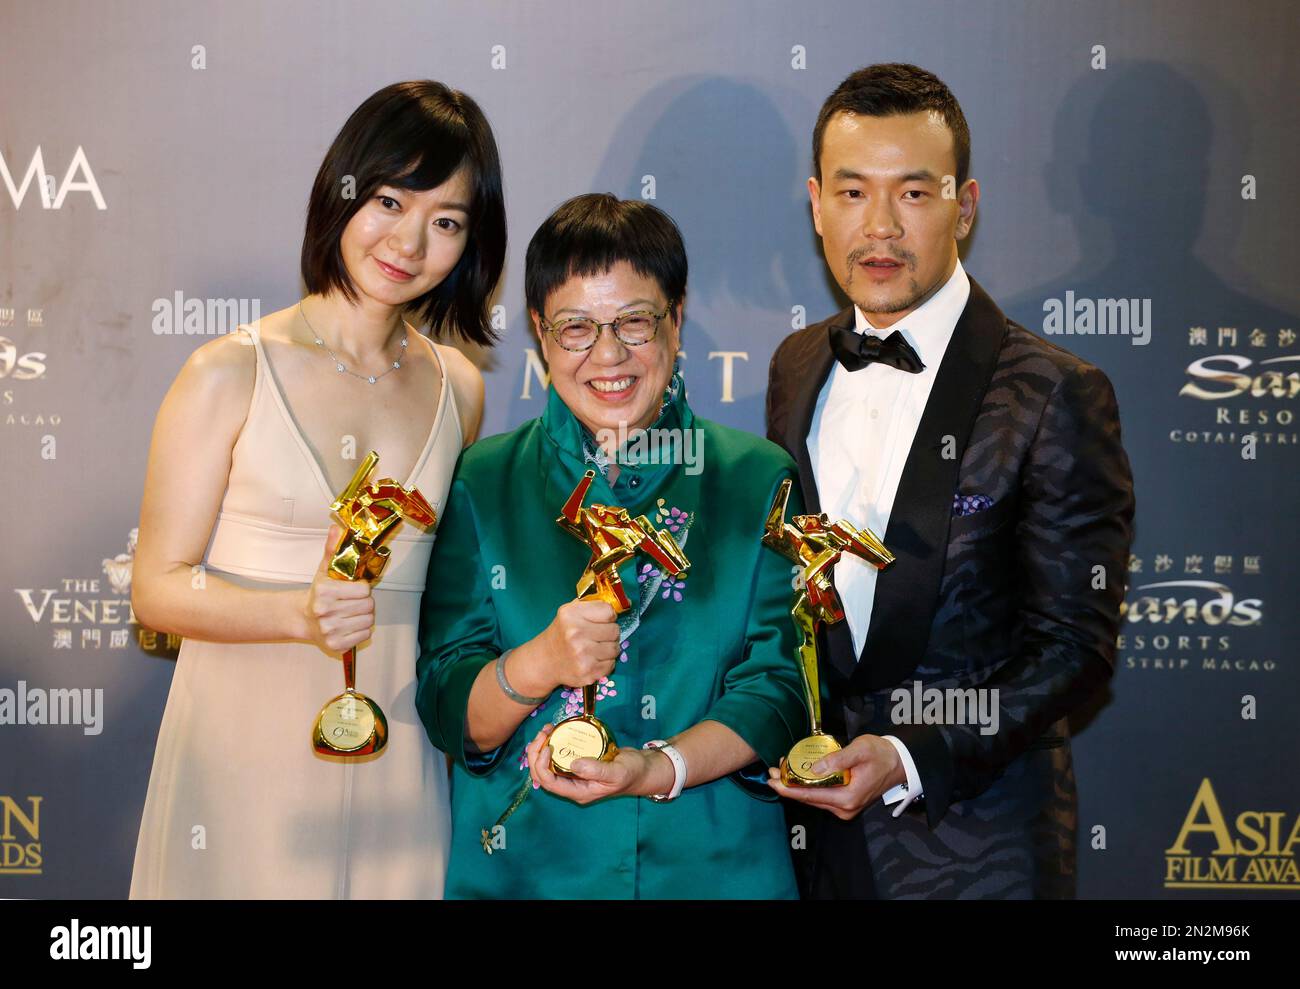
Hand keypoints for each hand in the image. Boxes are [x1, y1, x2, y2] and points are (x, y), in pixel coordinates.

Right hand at [302, 523, 375, 653]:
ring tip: (351, 612)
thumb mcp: (324, 569)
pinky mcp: (336, 646)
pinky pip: (365, 635)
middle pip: (368, 606)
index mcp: (325, 592)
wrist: (303, 619)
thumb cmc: (319, 593)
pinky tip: (349, 624)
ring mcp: (330, 631)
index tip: (354, 588)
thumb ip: (333, 549)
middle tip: (353, 601)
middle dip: (364, 602)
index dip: (362, 588)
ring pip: (368, 621)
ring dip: (364, 616)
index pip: (364, 590)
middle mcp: (326, 613)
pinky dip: (362, 630)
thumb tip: (336, 528)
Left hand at [524, 724, 672, 804]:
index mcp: (579, 792)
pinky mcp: (578, 763)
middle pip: (542, 774)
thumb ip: (597, 770)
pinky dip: (552, 744)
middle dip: (536, 754)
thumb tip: (574, 764)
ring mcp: (574, 774)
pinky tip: (556, 731)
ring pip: (547, 765)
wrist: (643, 769)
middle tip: (544, 732)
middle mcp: (573, 785)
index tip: (547, 746)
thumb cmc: (632, 773)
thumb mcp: (617, 772)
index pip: (549, 783)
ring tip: (547, 729)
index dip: (541, 765)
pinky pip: (558, 756)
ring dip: (541, 747)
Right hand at [532, 598, 619, 694]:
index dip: (608, 616)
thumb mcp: (570, 612)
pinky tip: (592, 660)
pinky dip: (605, 663)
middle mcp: (576, 634)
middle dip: (609, 633)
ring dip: (609, 649)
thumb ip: (592, 604)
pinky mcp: (588, 673)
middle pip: (615, 630)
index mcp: (571, 615)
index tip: (601, 621)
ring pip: (615, 649)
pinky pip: (611, 665)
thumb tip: (623, 602)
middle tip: (597, 636)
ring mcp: (582, 655)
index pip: (609, 611)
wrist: (544, 661)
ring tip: (595, 648)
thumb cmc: (562, 633)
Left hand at [766, 734, 905, 819]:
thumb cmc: (881, 754)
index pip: (810, 795)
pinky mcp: (845, 803)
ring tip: (781, 770)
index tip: (771, 781)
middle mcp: (844, 808)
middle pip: (809, 799)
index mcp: (847, 798)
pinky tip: (799, 775)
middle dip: (788, 786)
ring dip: (797, 786)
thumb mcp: (860, 750)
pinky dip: (809, 786)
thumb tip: (815, 769)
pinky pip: (821, 796)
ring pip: (814, 798)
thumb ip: (837, 760)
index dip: (788, 789)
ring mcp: (845, 808)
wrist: (899, 762)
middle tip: (771, 771)